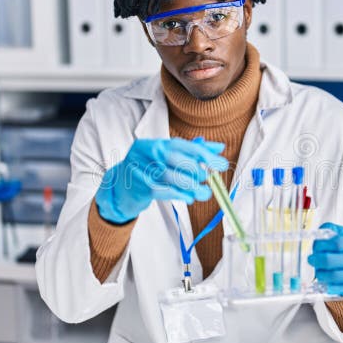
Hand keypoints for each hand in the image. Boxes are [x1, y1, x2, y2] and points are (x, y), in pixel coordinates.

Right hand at [95, 138, 227, 223]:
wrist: (121, 188)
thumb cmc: (149, 171)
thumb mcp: (167, 158)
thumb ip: (192, 151)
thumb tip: (219, 148)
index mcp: (156, 143)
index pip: (184, 145)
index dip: (205, 154)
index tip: (221, 164)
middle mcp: (147, 154)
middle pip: (177, 159)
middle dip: (197, 170)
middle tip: (210, 179)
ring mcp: (141, 170)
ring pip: (171, 177)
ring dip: (192, 186)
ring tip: (205, 193)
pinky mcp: (140, 188)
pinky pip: (164, 191)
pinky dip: (180, 195)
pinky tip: (189, 198)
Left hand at [308, 222, 342, 297]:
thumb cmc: (341, 247)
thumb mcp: (333, 233)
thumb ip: (326, 233)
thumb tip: (317, 239)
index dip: (328, 245)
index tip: (316, 249)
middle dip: (328, 261)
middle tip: (313, 261)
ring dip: (332, 276)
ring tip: (319, 274)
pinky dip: (339, 288)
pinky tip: (327, 286)